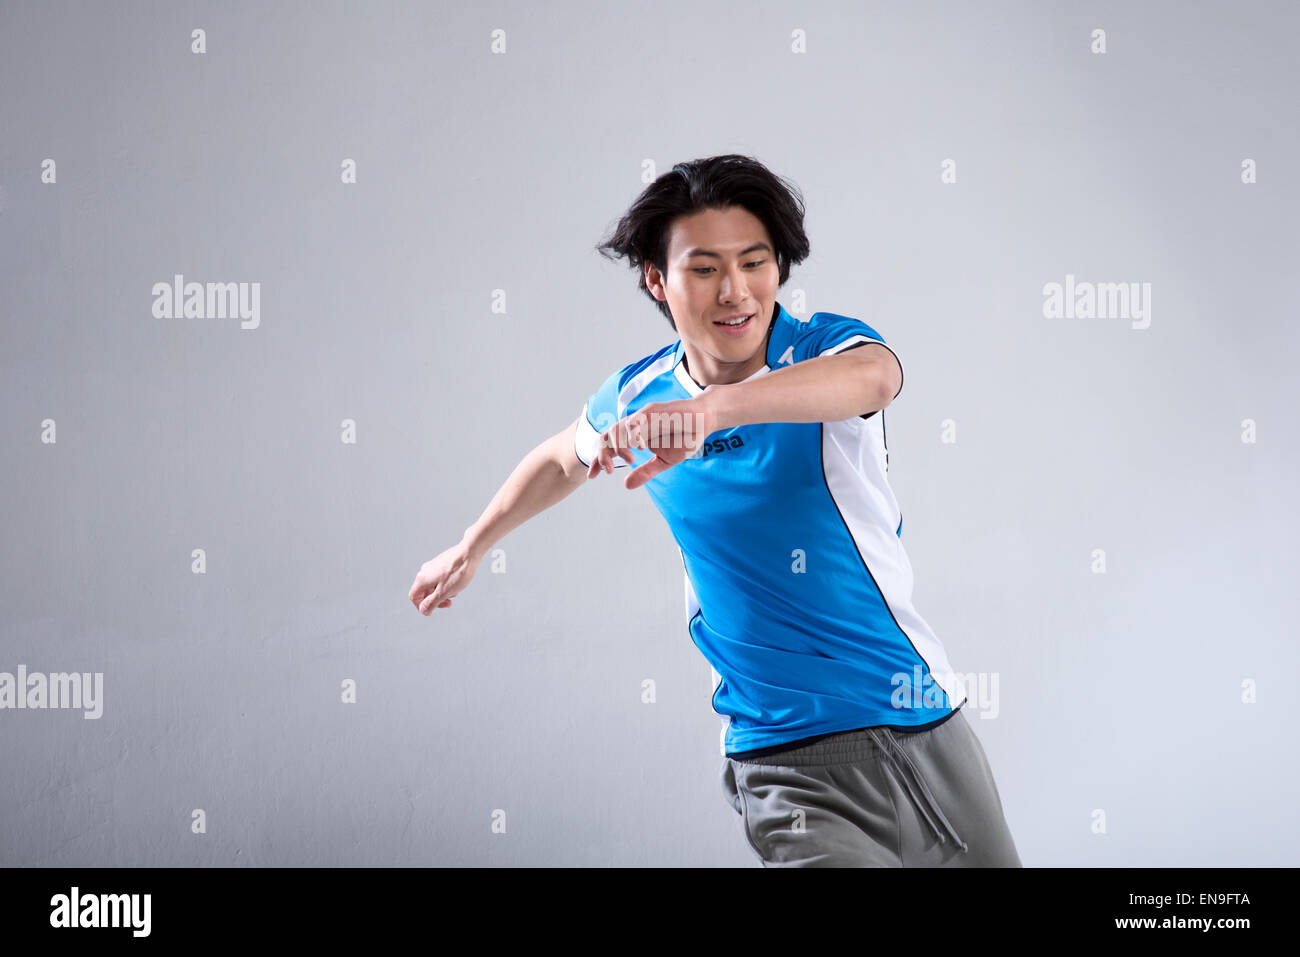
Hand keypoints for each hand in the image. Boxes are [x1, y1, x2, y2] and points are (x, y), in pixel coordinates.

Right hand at [409, 538, 480, 614]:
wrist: (470, 553)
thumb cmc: (458, 572)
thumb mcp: (444, 592)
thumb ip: (432, 602)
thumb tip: (424, 610)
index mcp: (422, 578)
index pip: (413, 596)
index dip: (421, 606)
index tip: (432, 611)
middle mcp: (425, 571)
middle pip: (423, 591)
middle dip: (435, 600)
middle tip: (448, 603)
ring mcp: (433, 566)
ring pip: (432, 584)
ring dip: (442, 592)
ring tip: (455, 592)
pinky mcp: (441, 563)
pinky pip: (439, 577)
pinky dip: (445, 584)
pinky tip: (457, 583)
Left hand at [587, 391, 719, 489]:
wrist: (704, 421)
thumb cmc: (685, 438)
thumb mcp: (663, 462)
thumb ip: (645, 472)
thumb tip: (626, 485)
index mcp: (634, 438)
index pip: (609, 447)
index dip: (598, 460)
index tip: (593, 476)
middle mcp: (633, 427)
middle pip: (607, 437)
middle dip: (601, 455)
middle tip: (607, 471)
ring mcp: (641, 418)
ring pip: (617, 429)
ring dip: (616, 446)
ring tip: (625, 460)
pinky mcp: (651, 411)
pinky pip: (636, 422)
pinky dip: (634, 435)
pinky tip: (640, 447)